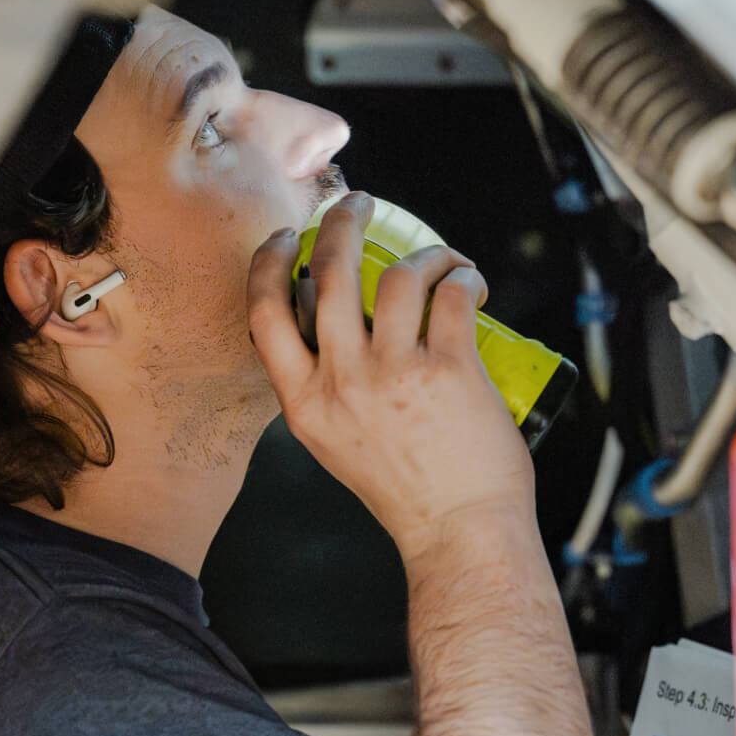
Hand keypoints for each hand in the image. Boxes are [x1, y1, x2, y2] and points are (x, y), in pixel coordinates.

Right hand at [247, 192, 535, 556]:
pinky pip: (450, 295)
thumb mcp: (338, 443)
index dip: (269, 262)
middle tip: (359, 204)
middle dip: (342, 221)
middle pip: (329, 272)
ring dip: (426, 254)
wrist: (459, 531)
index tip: (287, 236)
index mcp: (306, 403)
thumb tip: (338, 326)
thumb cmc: (408, 491)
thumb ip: (328, 389)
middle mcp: (343, 383)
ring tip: (443, 262)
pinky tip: (470, 283)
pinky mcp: (449, 370)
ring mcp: (395, 374)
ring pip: (397, 275)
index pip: (265, 315)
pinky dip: (463, 277)